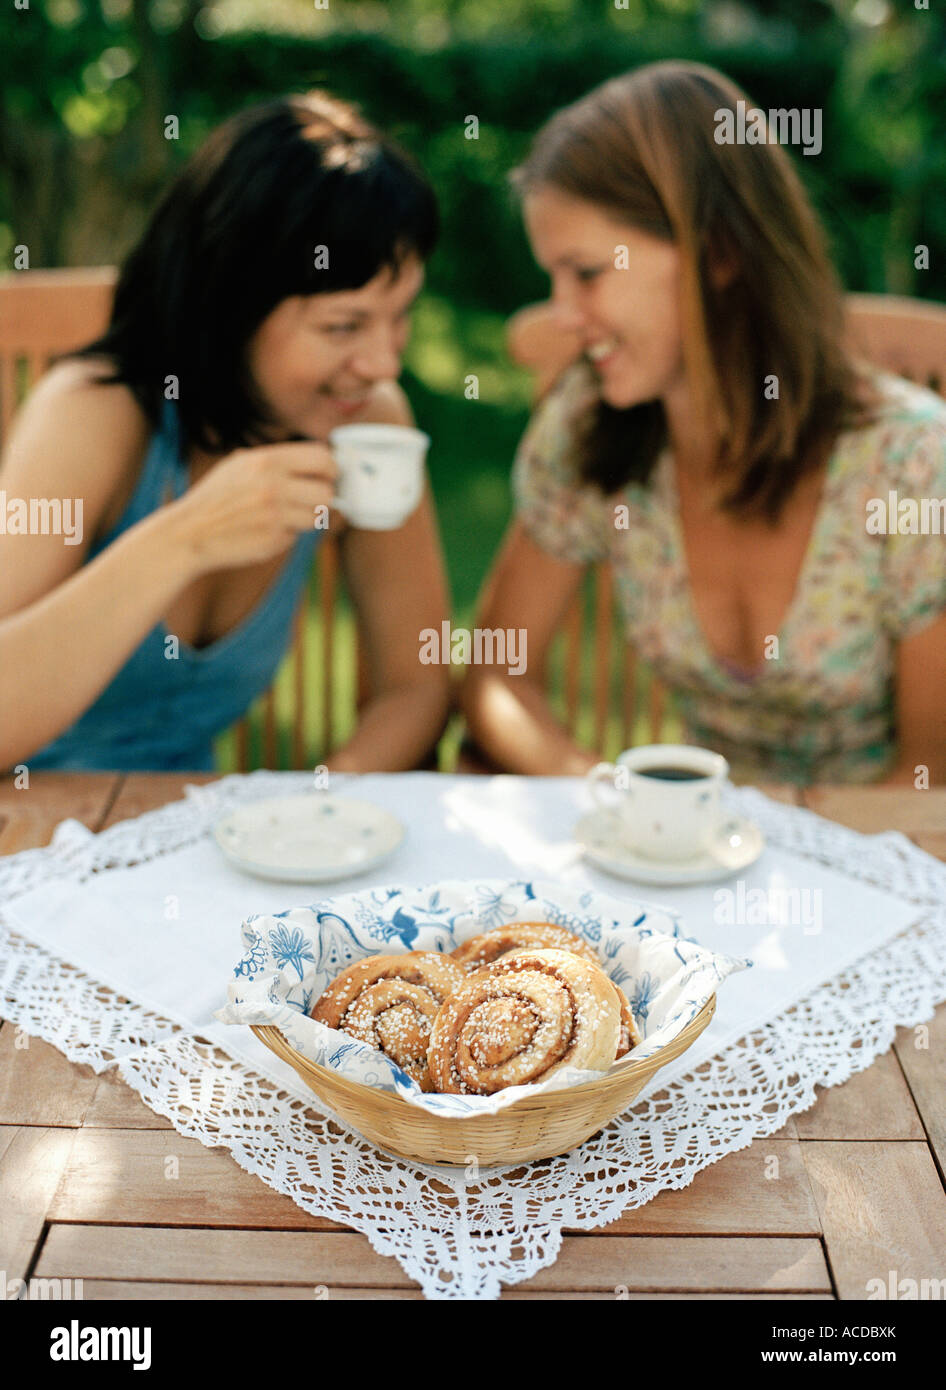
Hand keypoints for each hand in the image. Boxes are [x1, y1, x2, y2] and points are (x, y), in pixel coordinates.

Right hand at [166, 441, 337, 573]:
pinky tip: (264, 530)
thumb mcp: (240, 464)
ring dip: (307, 517)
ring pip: (317, 516)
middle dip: (323, 496)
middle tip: (311, 499)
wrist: (190, 533)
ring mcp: (275, 515)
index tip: (328, 475)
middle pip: (327, 491)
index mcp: (266, 461)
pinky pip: (297, 535)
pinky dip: (287, 534)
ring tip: (284, 515)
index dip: (330, 468)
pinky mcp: (274, 540)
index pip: (322, 458)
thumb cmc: (218, 497)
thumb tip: (322, 462)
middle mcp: (273, 486)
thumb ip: (278, 461)